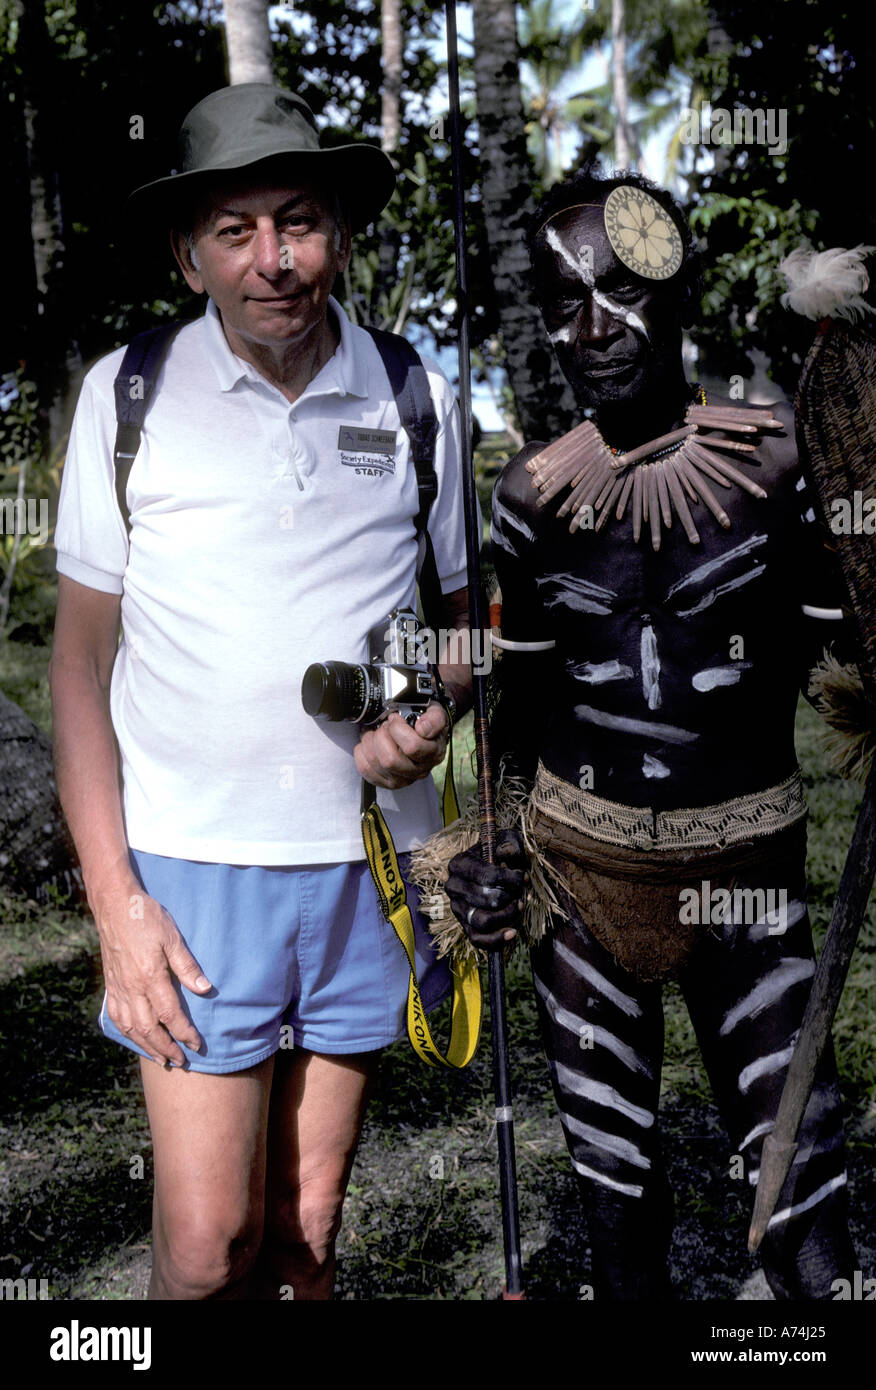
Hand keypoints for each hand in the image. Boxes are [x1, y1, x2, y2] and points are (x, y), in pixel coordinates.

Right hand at [92, 875, 211, 1065]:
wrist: (114, 905)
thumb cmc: (147, 918)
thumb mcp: (172, 937)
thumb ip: (187, 965)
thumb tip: (205, 989)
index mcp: (150, 977)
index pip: (170, 1015)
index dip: (184, 1033)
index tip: (197, 1045)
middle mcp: (132, 987)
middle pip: (149, 1028)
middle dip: (166, 1048)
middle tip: (181, 1063)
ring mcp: (119, 987)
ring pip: (131, 1027)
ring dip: (146, 1046)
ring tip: (160, 1058)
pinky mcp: (110, 984)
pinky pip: (116, 1015)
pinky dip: (126, 1032)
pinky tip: (134, 1037)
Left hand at [354, 701, 449, 789]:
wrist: (419, 733)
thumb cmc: (424, 722)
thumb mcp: (436, 713)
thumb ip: (435, 719)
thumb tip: (423, 728)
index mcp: (433, 753)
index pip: (412, 747)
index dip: (398, 729)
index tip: (395, 718)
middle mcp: (420, 770)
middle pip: (390, 760)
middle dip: (381, 737)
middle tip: (384, 726)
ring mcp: (403, 779)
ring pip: (376, 764)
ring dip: (369, 743)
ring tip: (375, 733)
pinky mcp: (388, 783)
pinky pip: (366, 770)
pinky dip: (361, 754)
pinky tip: (368, 745)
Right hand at [445, 830, 528, 949]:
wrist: (497, 871)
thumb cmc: (503, 855)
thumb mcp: (508, 841)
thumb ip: (510, 844)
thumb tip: (506, 853)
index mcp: (459, 863)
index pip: (488, 876)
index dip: (511, 880)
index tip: (524, 877)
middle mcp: (453, 886)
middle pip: (487, 900)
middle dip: (510, 898)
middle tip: (520, 893)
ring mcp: (457, 908)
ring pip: (482, 921)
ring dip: (507, 916)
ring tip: (519, 906)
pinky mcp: (464, 925)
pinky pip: (477, 940)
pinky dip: (496, 940)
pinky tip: (512, 933)